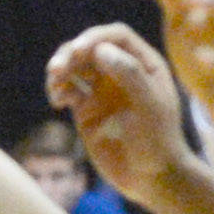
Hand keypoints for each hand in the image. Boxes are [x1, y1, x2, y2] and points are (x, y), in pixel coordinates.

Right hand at [45, 21, 188, 198]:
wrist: (151, 176)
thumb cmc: (158, 140)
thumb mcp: (149, 105)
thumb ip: (129, 74)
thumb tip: (101, 50)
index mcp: (144, 64)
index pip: (116, 36)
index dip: (95, 37)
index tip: (78, 50)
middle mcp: (121, 72)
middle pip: (90, 48)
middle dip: (70, 54)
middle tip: (57, 69)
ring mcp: (102, 90)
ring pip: (75, 67)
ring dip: (60, 69)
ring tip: (54, 84)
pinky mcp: (87, 110)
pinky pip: (67, 90)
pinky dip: (58, 90)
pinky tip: (58, 101)